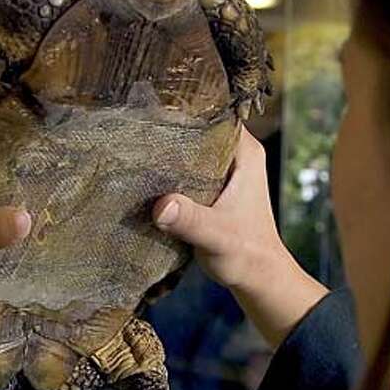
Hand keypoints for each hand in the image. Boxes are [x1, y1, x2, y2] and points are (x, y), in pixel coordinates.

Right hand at [153, 129, 326, 346]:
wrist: (258, 279)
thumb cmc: (246, 255)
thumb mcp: (216, 236)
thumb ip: (191, 220)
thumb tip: (160, 206)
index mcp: (245, 152)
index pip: (212, 113)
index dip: (183, 110)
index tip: (149, 111)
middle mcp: (234, 154)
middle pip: (195, 129)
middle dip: (166, 132)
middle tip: (132, 133)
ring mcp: (222, 171)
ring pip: (188, 150)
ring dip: (163, 154)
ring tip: (131, 151)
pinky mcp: (210, 188)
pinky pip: (184, 170)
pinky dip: (166, 174)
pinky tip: (142, 176)